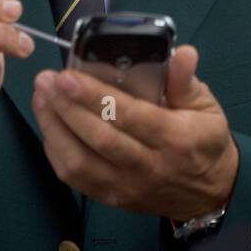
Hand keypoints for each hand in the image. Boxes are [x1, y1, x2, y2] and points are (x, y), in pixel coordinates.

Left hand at [31, 45, 238, 221]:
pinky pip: (75, 177)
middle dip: (66, 107)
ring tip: (41, 97)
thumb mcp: (206, 105)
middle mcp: (148, 166)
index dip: (95, 97)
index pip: (129, 116)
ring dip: (54, 128)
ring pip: (80, 162)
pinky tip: (50, 123)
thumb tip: (183, 53)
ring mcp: (126, 186)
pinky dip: (56, 149)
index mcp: (175, 139)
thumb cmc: (203, 141)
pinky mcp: (111, 197)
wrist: (208, 193)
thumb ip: (186, 80)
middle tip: (46, 80)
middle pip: (99, 138)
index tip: (67, 76)